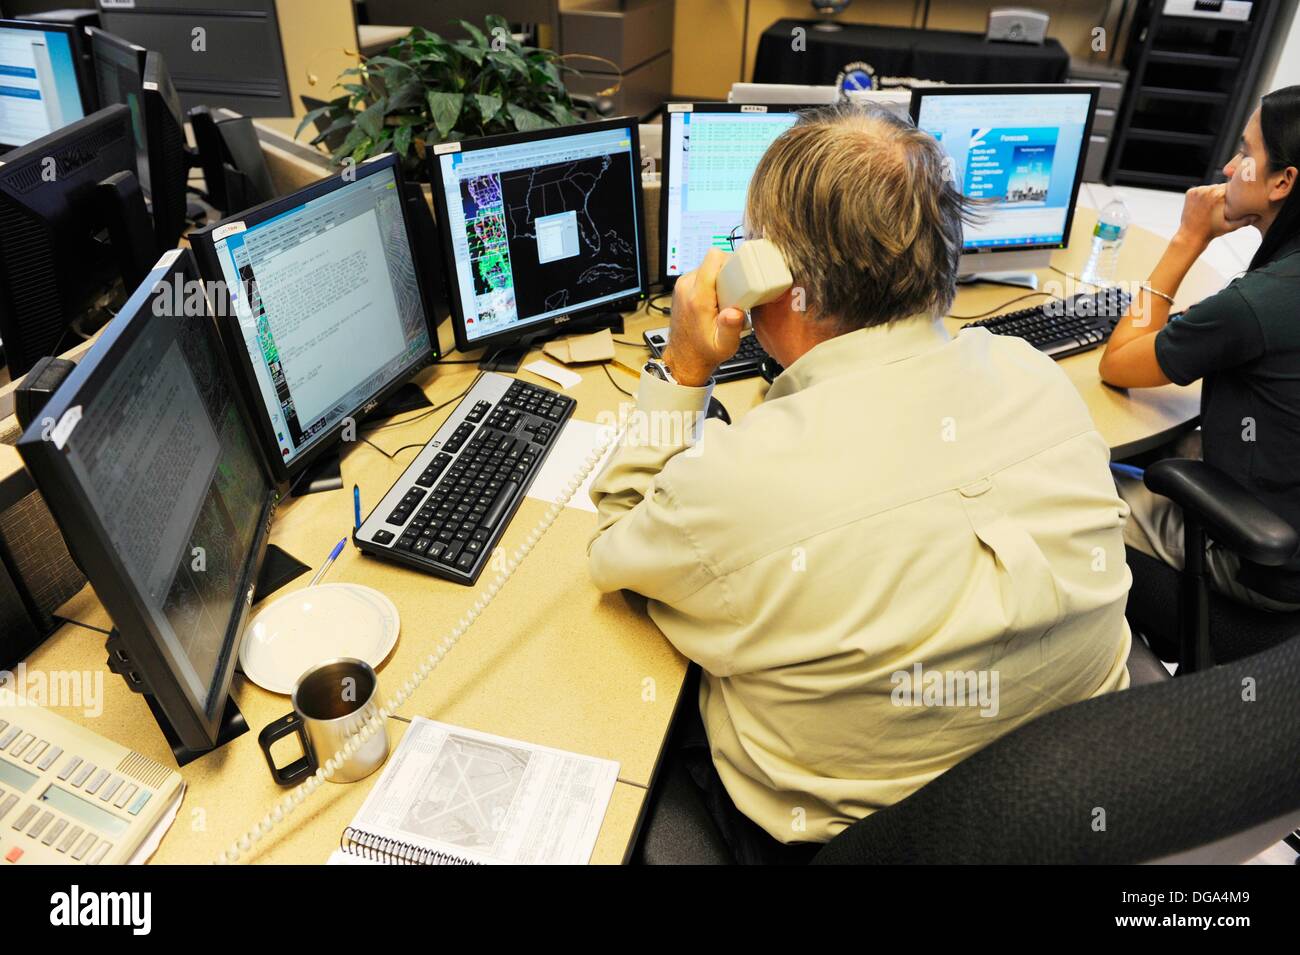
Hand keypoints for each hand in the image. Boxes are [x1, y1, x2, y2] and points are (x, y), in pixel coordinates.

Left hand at [661, 248, 746, 386]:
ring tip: (725, 300)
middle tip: (734, 295)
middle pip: (713, 262)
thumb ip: (730, 328)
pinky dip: (713, 283)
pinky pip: (703, 274)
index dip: (730, 262)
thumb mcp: (725, 346)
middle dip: (728, 274)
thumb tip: (734, 313)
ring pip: (708, 267)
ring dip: (720, 279)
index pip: (713, 258)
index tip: (740, 276)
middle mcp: (687, 287)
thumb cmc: (704, 352)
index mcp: (698, 298)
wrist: (685, 358)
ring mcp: (683, 286)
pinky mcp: (683, 287)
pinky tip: (717, 300)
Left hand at [1176, 183, 1257, 245]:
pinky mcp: (1190, 192)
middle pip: (1221, 186)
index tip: (1234, 202)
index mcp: (1219, 195)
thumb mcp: (1231, 226)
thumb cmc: (1212, 232)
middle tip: (1222, 206)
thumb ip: (1246, 219)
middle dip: (1224, 194)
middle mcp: (1207, 190)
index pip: (1232, 187)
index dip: (1234, 195)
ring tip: (1213, 207)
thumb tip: (1259, 215)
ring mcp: (1197, 190)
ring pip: (1211, 187)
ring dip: (1213, 194)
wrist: (1191, 236)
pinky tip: (1204, 206)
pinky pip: (1201, 190)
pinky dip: (1203, 195)